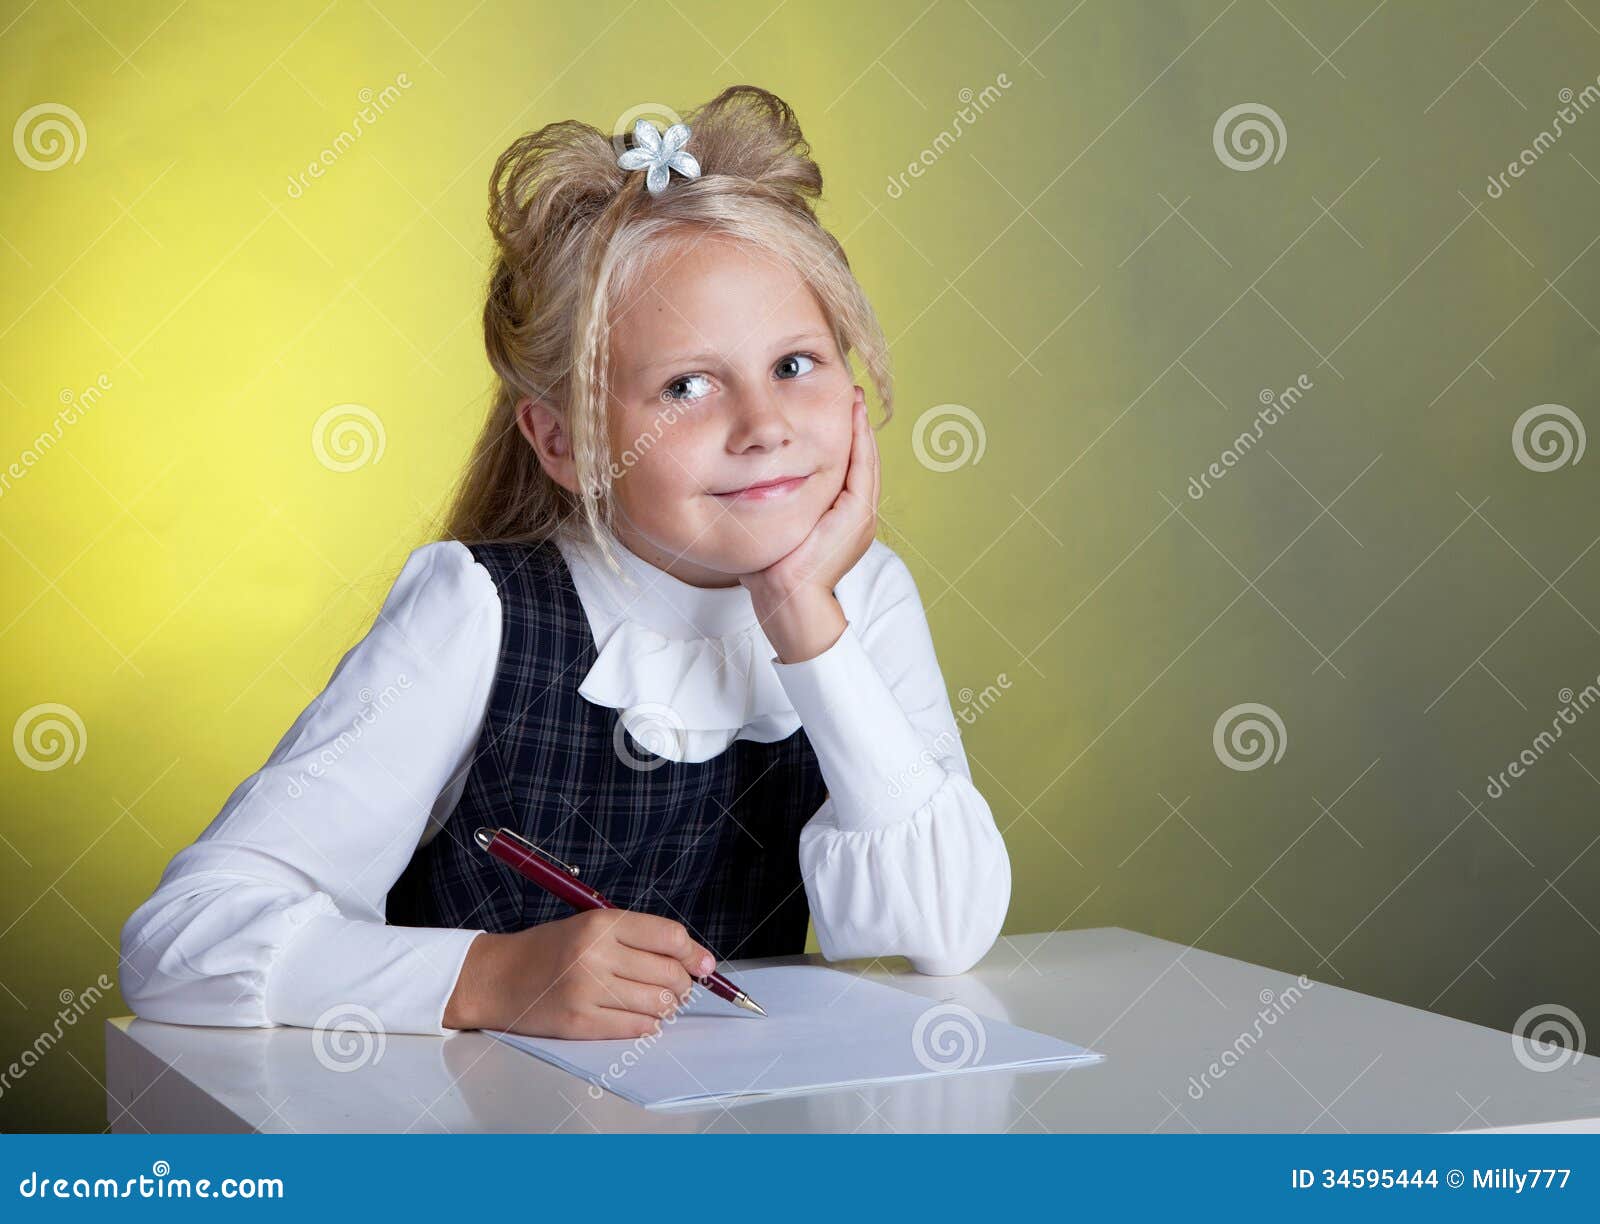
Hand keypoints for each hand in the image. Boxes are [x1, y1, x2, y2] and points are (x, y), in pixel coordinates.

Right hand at [444, 909, 715, 1038]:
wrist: (498, 977)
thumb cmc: (550, 949)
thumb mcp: (592, 926)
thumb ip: (640, 937)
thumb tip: (698, 960)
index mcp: (601, 923)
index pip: (670, 937)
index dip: (694, 953)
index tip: (704, 965)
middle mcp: (596, 955)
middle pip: (670, 973)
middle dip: (683, 984)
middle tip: (676, 986)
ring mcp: (587, 991)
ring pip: (658, 1004)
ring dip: (667, 1007)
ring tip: (656, 1001)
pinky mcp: (580, 1023)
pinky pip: (636, 1028)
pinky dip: (647, 1025)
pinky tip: (639, 1017)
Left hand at [740, 390, 878, 661]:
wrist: (787, 606)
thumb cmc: (773, 574)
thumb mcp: (772, 527)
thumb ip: (768, 503)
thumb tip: (742, 479)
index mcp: (841, 518)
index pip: (847, 467)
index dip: (844, 436)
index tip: (835, 407)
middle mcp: (857, 516)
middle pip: (861, 459)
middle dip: (855, 424)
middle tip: (850, 392)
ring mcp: (859, 517)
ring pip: (866, 461)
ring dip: (860, 428)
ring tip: (853, 398)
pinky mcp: (856, 518)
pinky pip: (862, 471)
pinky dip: (859, 443)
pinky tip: (853, 420)